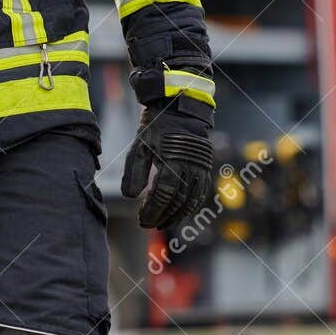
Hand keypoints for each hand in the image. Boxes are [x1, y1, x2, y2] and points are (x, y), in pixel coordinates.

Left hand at [121, 100, 213, 228]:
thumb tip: (130, 197)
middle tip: (148, 225)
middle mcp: (189, 167)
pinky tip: (179, 213)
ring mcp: (200, 168)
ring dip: (177, 216)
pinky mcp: (205, 168)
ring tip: (163, 224)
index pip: (162, 196)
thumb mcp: (139, 146)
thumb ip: (134, 172)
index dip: (151, 211)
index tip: (141, 220)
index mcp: (171, 161)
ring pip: (191, 201)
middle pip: (176, 202)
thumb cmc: (156, 128)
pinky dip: (190, 207)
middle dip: (162, 216)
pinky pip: (200, 194)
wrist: (180, 109)